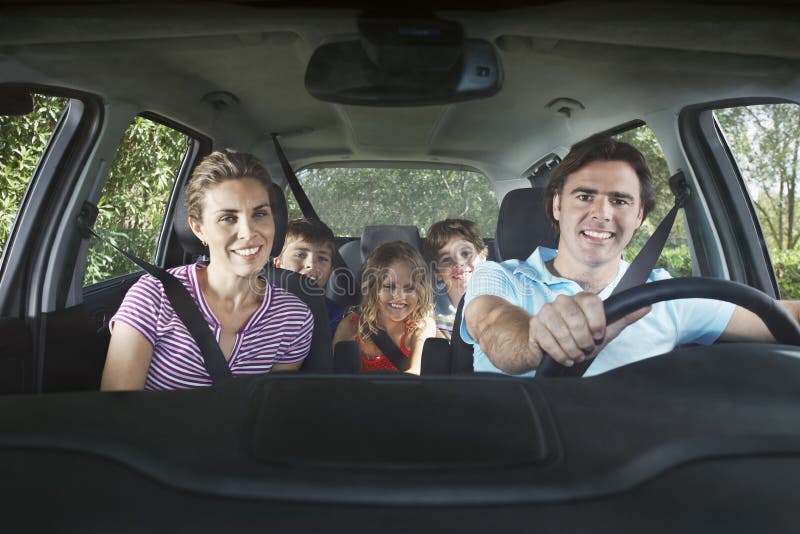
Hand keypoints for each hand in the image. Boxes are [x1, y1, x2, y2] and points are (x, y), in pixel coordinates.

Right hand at [527, 292, 649, 367]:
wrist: (554, 348)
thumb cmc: (581, 338)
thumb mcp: (606, 330)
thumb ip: (624, 317)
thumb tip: (647, 305)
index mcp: (581, 298)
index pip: (591, 302)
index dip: (597, 322)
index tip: (599, 335)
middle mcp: (562, 301)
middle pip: (575, 319)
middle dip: (584, 341)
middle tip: (586, 348)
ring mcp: (546, 312)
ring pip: (562, 332)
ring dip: (572, 350)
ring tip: (576, 354)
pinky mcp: (535, 326)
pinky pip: (549, 341)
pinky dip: (561, 354)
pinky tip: (566, 358)